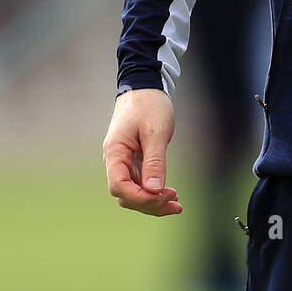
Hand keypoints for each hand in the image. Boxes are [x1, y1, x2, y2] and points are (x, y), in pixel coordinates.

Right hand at [102, 87, 181, 215]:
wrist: (146, 87)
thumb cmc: (150, 105)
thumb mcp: (156, 132)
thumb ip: (155, 161)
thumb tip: (154, 190)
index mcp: (115, 152)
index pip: (118, 186)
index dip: (139, 197)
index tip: (161, 197)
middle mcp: (115, 160)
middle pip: (126, 194)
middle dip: (149, 203)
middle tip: (175, 202)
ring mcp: (124, 161)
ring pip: (133, 192)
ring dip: (152, 200)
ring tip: (176, 202)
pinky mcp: (134, 161)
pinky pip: (140, 183)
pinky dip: (153, 191)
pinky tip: (170, 193)